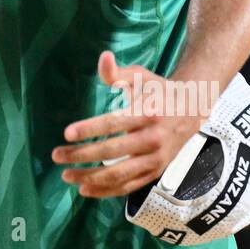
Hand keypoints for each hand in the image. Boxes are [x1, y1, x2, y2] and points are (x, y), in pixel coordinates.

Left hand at [52, 51, 205, 198]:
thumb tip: (103, 56)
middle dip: (81, 155)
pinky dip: (106, 191)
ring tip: (65, 175)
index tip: (67, 133)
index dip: (90, 129)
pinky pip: (129, 186)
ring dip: (90, 178)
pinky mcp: (155, 172)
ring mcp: (155, 159)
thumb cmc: (159, 91)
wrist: (192, 111)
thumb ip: (118, 72)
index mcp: (147, 113)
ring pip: (119, 175)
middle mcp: (152, 138)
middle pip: (112, 151)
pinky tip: (85, 189)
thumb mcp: (141, 76)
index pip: (114, 123)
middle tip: (57, 155)